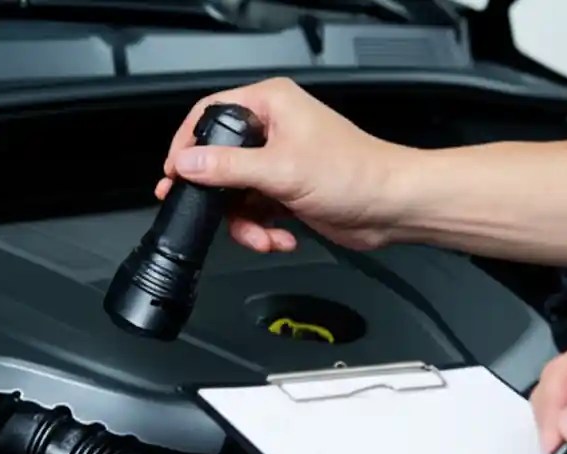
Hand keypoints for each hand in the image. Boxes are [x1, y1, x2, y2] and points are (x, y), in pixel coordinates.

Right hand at [155, 77, 417, 252]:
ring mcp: (279, 161)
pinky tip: (281, 237)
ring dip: (245, 222)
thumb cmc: (355, 175)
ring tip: (262, 235)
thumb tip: (186, 163)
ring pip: (235, 193)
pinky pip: (255, 211)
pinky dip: (262, 230)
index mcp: (271, 103)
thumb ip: (227, 167)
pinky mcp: (286, 190)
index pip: (210, 114)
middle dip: (218, 195)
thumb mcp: (280, 170)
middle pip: (219, 160)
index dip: (187, 144)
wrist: (392, 208)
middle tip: (204, 212)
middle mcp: (274, 128)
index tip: (174, 174)